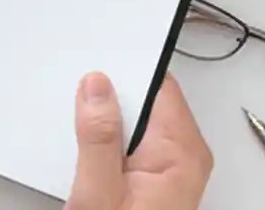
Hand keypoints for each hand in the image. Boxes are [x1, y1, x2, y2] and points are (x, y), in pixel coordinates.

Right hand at [66, 73, 212, 209]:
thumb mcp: (99, 193)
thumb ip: (99, 137)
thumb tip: (97, 87)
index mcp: (181, 151)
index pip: (159, 86)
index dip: (124, 73)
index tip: (94, 72)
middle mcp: (183, 155)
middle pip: (146, 102)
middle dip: (110, 103)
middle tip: (81, 119)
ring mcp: (171, 166)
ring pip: (136, 123)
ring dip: (107, 127)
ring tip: (85, 154)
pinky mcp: (156, 175)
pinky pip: (133, 142)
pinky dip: (111, 145)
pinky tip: (93, 165)